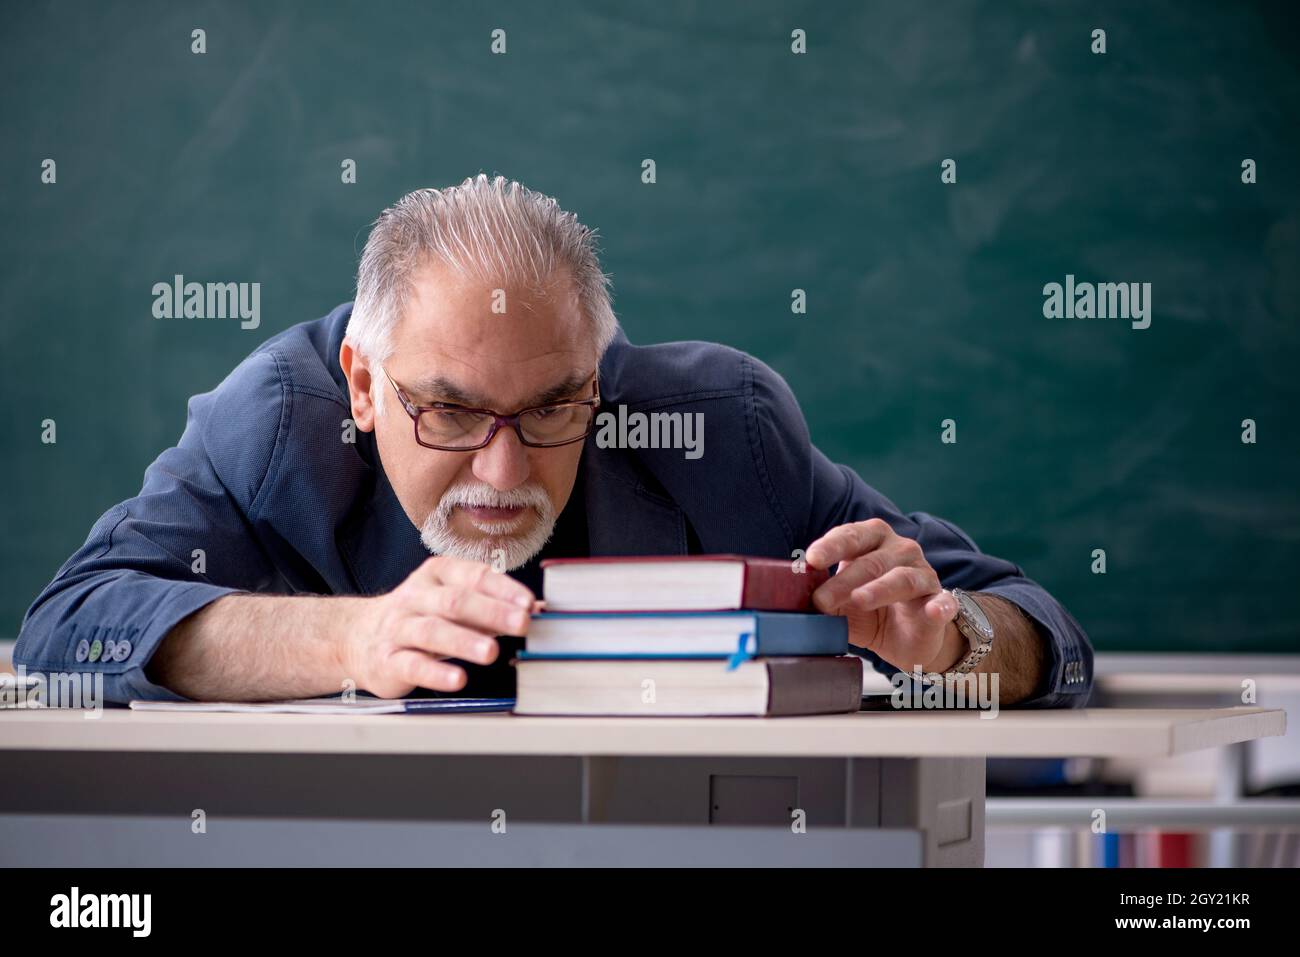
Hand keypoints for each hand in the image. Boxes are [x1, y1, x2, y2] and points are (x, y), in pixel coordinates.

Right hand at [344, 556, 533, 697]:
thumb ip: (491, 606)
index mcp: (437, 574)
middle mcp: (416, 597)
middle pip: (455, 601)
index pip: (474, 576)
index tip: (528, 604)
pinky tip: (458, 680)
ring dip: (464, 641)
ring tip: (491, 653)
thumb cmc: (419, 617)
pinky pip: (412, 664)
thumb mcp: (451, 602)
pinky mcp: (388, 659)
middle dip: (491, 612)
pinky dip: (436, 673)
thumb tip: (536, 611)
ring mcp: (399, 628)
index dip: (503, 589)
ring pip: (433, 631)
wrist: (358, 636)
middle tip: (521, 624)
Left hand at [806, 518, 958, 673]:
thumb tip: (793, 602)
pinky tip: (934, 611)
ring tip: (859, 600)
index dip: (831, 546)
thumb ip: (822, 599)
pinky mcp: (941, 602)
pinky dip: (940, 606)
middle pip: (871, 561)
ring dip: (879, 589)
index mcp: (873, 541)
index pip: (851, 536)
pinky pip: (943, 602)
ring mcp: (924, 575)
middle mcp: (901, 551)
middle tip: (820, 600)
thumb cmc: (870, 612)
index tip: (810, 560)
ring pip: (902, 578)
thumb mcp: (841, 606)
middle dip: (843, 581)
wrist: (909, 638)